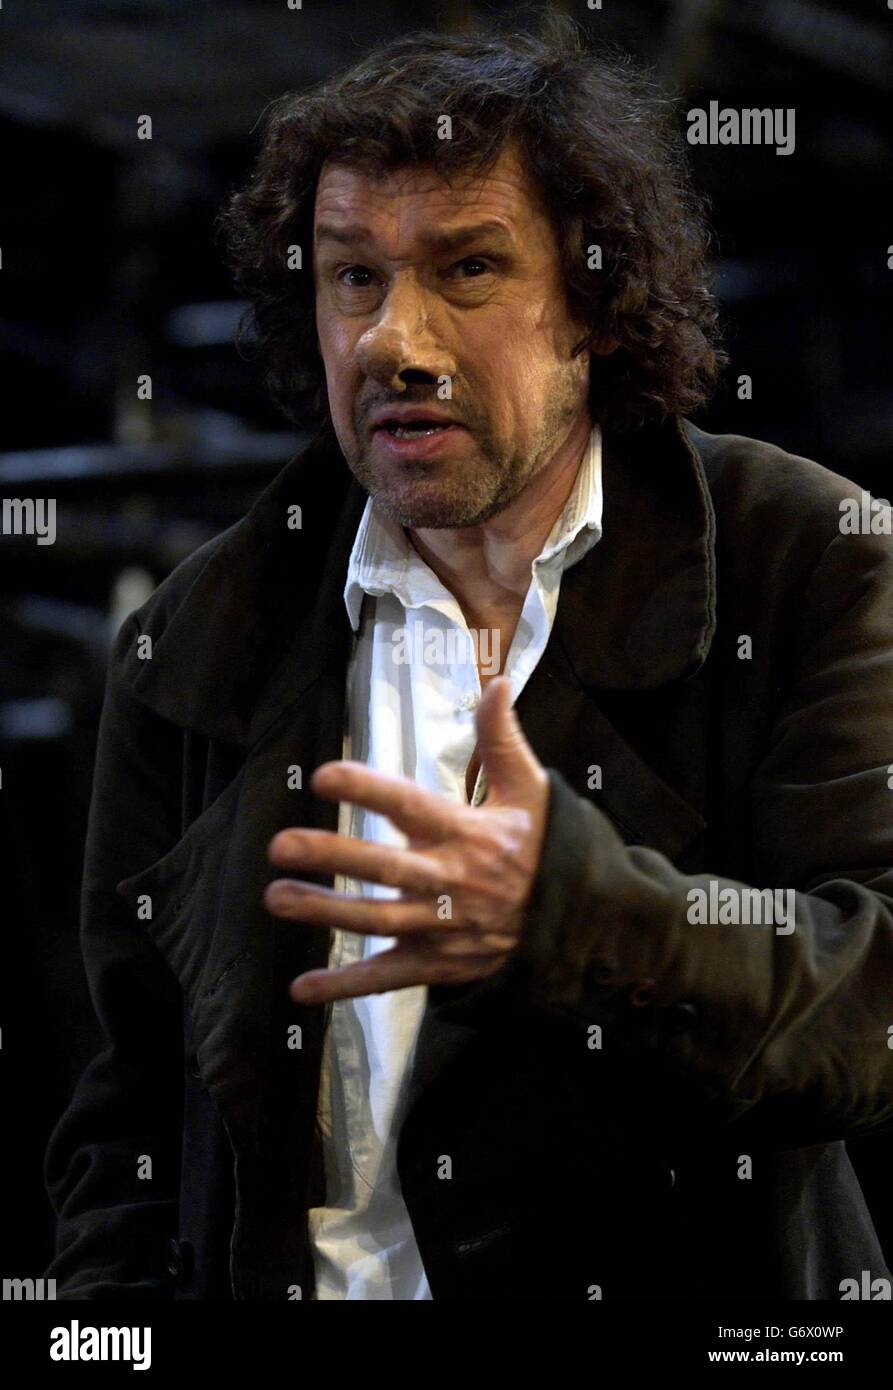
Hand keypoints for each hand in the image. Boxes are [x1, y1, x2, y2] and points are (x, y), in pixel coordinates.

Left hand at [264, 675, 549, 1003]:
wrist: (579, 921)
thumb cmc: (545, 847)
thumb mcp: (532, 790)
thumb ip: (503, 739)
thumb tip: (497, 683)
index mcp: (467, 833)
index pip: (410, 805)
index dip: (368, 790)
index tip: (324, 775)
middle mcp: (450, 880)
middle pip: (384, 868)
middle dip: (331, 858)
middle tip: (279, 846)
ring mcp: (441, 926)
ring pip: (377, 920)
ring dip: (325, 913)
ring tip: (276, 897)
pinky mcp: (438, 962)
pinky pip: (388, 977)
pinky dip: (346, 986)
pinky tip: (303, 988)